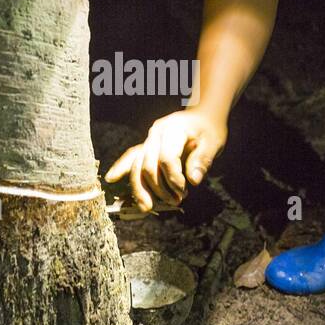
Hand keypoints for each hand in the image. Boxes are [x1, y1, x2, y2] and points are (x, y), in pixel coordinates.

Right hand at [104, 109, 227, 211]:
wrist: (202, 116)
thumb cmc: (209, 130)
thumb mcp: (213, 142)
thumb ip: (203, 160)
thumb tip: (193, 180)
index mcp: (173, 129)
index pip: (166, 158)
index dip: (174, 178)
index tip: (185, 190)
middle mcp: (156, 133)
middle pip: (147, 164)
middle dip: (159, 188)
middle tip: (177, 201)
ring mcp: (149, 140)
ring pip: (136, 165)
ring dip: (141, 188)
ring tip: (148, 207)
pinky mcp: (146, 147)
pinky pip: (131, 158)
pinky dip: (122, 168)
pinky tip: (111, 178)